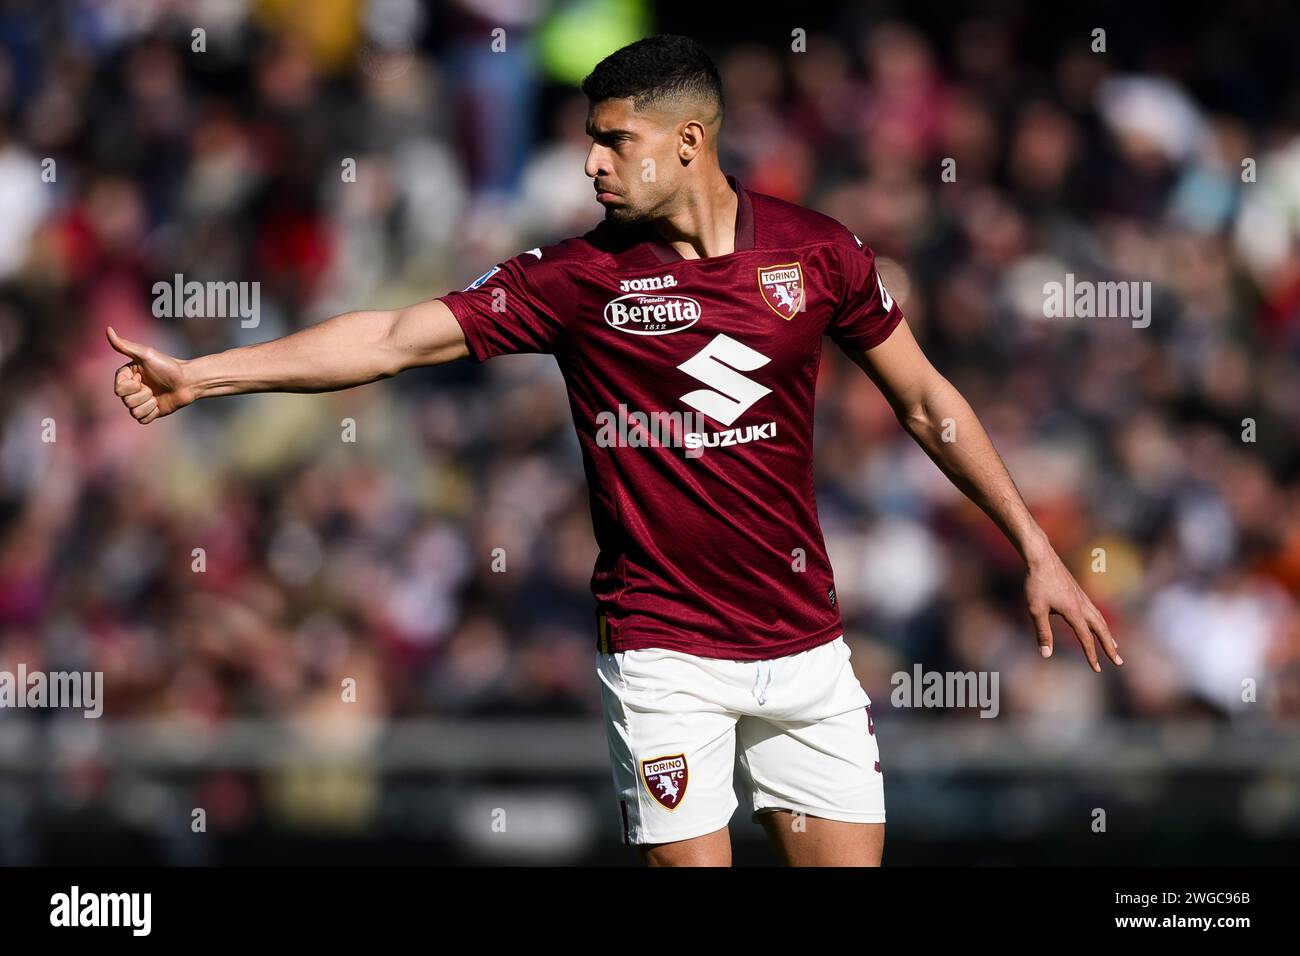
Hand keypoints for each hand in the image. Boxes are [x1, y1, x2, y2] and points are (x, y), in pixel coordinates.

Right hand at [108, 326, 194, 423]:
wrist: (188, 381)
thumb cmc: (168, 366)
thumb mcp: (146, 354)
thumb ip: (125, 346)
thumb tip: (107, 330)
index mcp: (126, 377)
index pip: (118, 390)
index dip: (132, 386)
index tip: (143, 378)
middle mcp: (130, 389)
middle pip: (126, 402)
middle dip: (143, 395)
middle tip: (154, 387)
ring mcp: (139, 401)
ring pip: (133, 412)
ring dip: (149, 405)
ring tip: (157, 396)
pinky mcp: (149, 413)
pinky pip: (142, 420)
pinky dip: (152, 413)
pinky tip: (159, 404)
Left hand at [1024, 549, 1121, 671]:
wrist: (1041, 557)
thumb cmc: (1036, 583)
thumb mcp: (1035, 609)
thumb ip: (1042, 633)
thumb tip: (1046, 655)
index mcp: (1074, 612)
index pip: (1086, 639)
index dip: (1091, 655)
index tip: (1097, 669)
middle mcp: (1083, 605)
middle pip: (1101, 630)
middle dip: (1109, 647)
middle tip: (1118, 662)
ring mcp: (1082, 598)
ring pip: (1100, 620)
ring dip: (1107, 635)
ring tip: (1113, 646)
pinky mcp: (1079, 592)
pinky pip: (1094, 611)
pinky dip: (1100, 622)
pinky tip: (1097, 625)